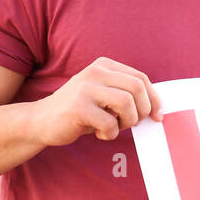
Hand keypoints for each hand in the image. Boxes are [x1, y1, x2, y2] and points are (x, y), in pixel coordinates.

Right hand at [29, 56, 162, 145]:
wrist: (41, 120)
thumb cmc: (79, 111)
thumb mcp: (103, 94)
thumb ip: (125, 94)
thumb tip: (157, 107)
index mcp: (103, 65)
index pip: (140, 78)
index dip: (154, 98)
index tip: (157, 115)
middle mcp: (95, 72)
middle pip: (137, 88)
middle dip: (142, 111)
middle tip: (132, 123)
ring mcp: (86, 88)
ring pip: (127, 104)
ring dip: (127, 122)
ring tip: (114, 127)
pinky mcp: (79, 107)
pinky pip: (110, 124)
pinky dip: (110, 134)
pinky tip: (98, 133)